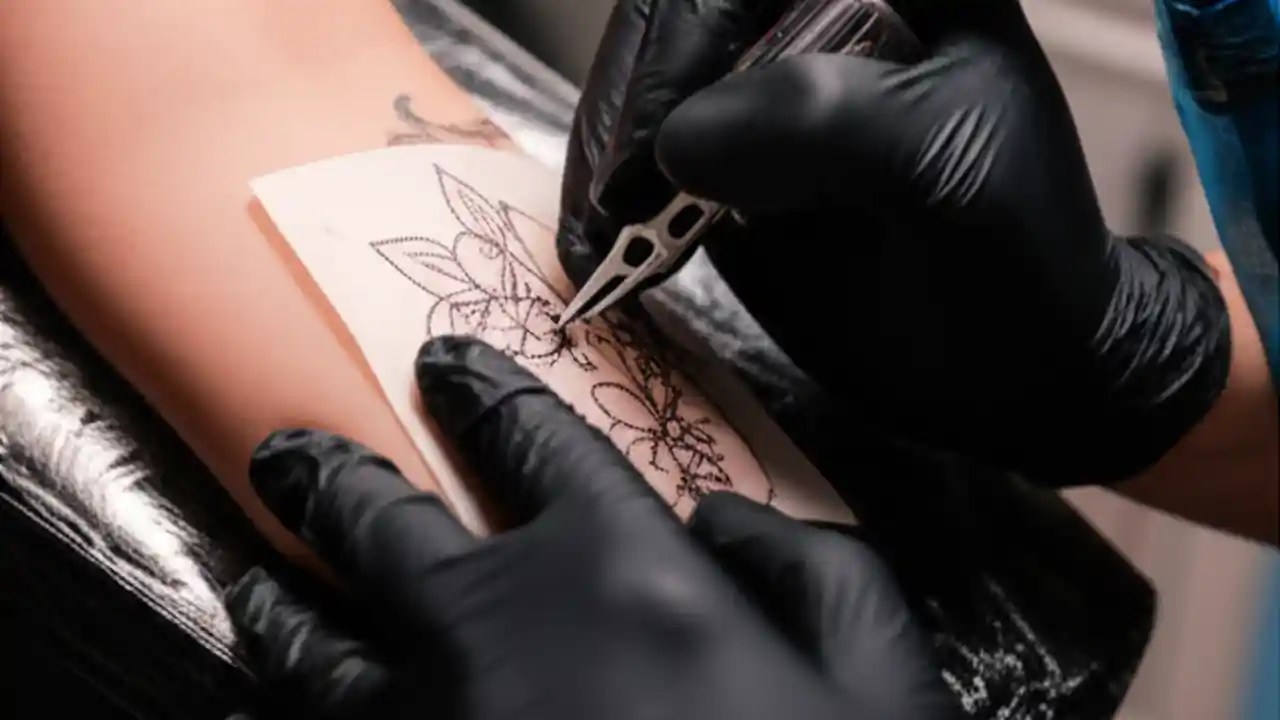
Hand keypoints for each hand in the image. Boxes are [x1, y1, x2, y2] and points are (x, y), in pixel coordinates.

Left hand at [225, 336, 954, 718]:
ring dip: (282, 602)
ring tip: (264, 583)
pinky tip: (276, 710)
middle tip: (296, 458)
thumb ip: (816, 568)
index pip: (534, 441)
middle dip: (331, 478)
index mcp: (625, 575)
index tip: (450, 368)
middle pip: (381, 523)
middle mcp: (503, 632)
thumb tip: (728, 521)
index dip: (483, 392)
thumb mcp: (878, 681)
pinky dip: (284, 718)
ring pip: (312, 647)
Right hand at [559, 0, 1232, 483]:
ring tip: (598, 238)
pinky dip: (612, 197)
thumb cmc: (1013, 260)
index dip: (685, 38)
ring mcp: (766, 87)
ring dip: (605, 156)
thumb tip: (675, 142)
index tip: (659, 146)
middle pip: (676, 19)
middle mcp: (816, 18)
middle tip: (611, 201)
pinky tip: (609, 245)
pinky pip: (646, 151)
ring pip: (646, 82)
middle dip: (628, 103)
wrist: (1009, 366)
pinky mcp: (730, 155)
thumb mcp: (943, 172)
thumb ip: (821, 126)